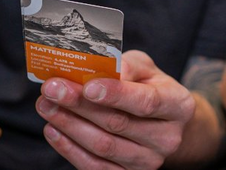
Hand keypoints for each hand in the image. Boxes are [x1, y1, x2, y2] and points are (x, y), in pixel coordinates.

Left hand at [37, 50, 194, 169]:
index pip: (146, 102)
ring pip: (103, 146)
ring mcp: (149, 161)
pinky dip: (69, 149)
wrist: (162, 123)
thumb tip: (99, 68)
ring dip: (69, 125)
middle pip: (118, 124)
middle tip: (52, 89)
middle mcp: (168, 138)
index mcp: (179, 106)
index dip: (116, 94)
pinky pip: (95, 167)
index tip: (87, 86)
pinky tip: (53, 130)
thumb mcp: (146, 69)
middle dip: (80, 105)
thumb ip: (126, 66)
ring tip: (46, 105)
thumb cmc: (149, 88)